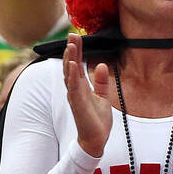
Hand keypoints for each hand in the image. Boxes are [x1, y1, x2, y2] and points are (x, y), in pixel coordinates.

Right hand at [63, 34, 112, 157]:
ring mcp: (75, 96)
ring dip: (70, 59)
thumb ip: (102, 81)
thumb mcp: (102, 96)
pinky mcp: (78, 104)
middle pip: (71, 66)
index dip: (76, 51)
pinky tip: (72, 65)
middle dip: (71, 50)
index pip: (77, 65)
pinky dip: (72, 76)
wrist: (96, 139)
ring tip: (71, 45)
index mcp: (81, 87)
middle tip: (72, 34)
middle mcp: (75, 89)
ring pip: (70, 74)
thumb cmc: (97, 119)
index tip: (76, 36)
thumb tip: (102, 64)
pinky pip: (74, 87)